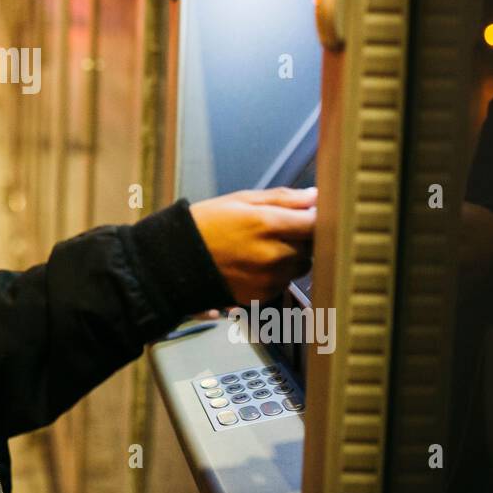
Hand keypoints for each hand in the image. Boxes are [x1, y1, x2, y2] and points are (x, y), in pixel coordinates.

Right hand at [189, 187, 316, 305]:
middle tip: (279, 230)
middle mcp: (272, 255)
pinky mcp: (262, 295)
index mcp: (267, 224)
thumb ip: (282, 198)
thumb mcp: (242, 200)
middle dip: (302, 237)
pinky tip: (256, 264)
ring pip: (301, 266)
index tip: (308, 213)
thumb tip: (315, 196)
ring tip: (266, 247)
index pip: (315, 223)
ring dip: (292, 256)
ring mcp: (268, 279)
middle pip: (311, 246)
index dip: (315, 217)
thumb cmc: (208, 223)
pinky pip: (284, 282)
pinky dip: (278, 273)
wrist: (176, 259)